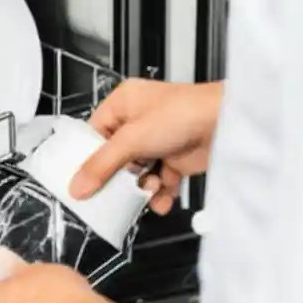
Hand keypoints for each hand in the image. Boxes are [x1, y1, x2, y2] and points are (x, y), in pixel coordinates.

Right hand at [70, 79, 222, 214]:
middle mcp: (139, 121)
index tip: (82, 182)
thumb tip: (77, 187)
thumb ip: (103, 165)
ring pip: (138, 173)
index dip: (89, 158)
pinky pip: (159, 181)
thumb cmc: (181, 114)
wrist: (226, 124)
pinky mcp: (176, 158)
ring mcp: (158, 140)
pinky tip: (162, 199)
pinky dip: (160, 193)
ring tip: (148, 190)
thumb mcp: (133, 139)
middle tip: (114, 195)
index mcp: (124, 104)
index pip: (95, 133)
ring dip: (141, 187)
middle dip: (118, 178)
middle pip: (116, 157)